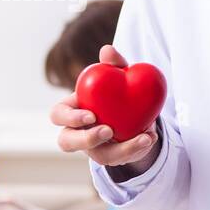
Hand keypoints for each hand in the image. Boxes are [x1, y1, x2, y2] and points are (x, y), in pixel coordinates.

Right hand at [50, 44, 159, 177]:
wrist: (135, 109)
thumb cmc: (118, 88)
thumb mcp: (119, 74)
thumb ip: (113, 63)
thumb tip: (107, 50)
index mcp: (71, 110)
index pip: (58, 116)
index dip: (70, 118)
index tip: (91, 115)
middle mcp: (77, 132)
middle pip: (66, 142)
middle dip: (85, 139)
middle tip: (107, 130)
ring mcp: (94, 148)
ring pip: (98, 157)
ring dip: (121, 150)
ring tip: (143, 138)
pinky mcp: (113, 156)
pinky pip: (122, 159)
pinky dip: (138, 148)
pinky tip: (150, 136)